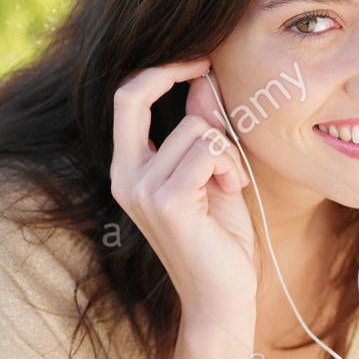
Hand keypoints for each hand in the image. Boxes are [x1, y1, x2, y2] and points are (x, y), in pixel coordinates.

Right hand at [109, 58, 256, 329]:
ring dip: (227, 148)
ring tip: (231, 180)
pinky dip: (229, 164)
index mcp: (129, 168)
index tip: (197, 60)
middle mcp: (125, 176)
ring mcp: (141, 190)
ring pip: (195, 128)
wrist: (221, 298)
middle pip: (133, 95)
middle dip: (173, 72)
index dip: (159, 69)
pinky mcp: (166, 202)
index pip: (127, 99)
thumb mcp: (213, 173)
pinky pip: (207, 150)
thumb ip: (204, 130)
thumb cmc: (219, 239)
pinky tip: (232, 188)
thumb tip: (202, 80)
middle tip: (205, 68)